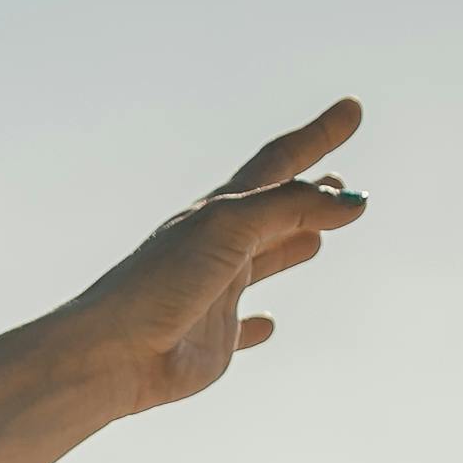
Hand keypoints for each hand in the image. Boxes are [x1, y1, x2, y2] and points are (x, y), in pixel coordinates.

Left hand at [70, 98, 367, 415]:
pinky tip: (269, 324)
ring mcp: (216, 295)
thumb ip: (289, 208)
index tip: (352, 109)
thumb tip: (351, 199)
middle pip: (276, 209)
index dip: (317, 136)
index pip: (279, 162)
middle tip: (342, 178)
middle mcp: (219, 248)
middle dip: (311, 192)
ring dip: (292, 244)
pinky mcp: (213, 342)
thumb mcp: (229, 229)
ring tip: (320, 236)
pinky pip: (241, 329)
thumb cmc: (160, 283)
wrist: (110, 354)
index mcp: (220, 212)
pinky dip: (258, 325)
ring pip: (264, 261)